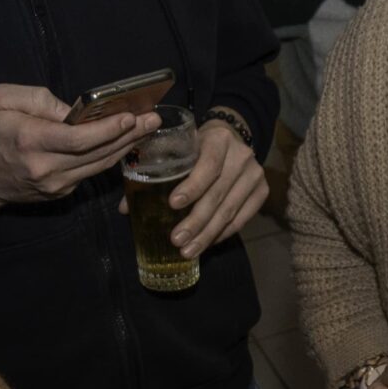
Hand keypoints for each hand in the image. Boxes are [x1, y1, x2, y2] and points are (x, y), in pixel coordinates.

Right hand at [0, 83, 156, 214]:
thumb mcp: (3, 100)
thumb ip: (40, 99)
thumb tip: (75, 110)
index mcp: (31, 141)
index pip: (78, 139)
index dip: (108, 129)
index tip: (130, 116)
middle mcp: (46, 168)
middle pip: (97, 153)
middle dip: (129, 135)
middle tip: (153, 119)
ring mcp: (55, 185)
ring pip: (100, 166)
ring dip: (126, 147)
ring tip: (147, 129)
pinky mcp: (60, 192)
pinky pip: (91, 173)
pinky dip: (109, 157)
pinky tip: (125, 142)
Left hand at [165, 118, 263, 257]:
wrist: (231, 138)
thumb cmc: (196, 146)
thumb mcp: (177, 147)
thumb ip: (153, 171)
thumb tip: (125, 208)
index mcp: (219, 139)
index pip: (208, 165)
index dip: (192, 186)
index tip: (173, 205)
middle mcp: (242, 155)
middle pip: (218, 193)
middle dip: (196, 220)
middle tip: (176, 240)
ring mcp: (255, 174)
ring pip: (230, 210)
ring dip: (207, 233)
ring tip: (188, 250)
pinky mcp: (262, 191)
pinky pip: (242, 218)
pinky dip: (223, 233)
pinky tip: (207, 243)